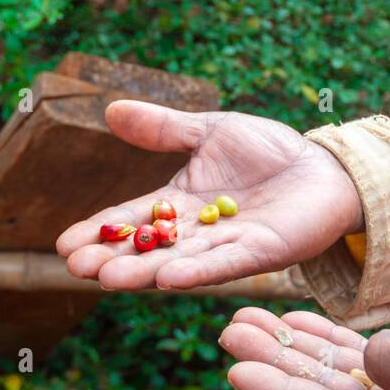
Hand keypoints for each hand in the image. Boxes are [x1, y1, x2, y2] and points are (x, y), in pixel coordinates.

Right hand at [55, 100, 361, 290]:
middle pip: (148, 248)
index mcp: (180, 203)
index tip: (65, 244)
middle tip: (76, 267)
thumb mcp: (209, 131)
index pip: (131, 219)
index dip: (100, 230)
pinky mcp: (262, 252)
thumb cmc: (267, 151)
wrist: (324, 166)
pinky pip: (226, 263)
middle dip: (113, 258)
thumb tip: (111, 110)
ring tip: (108, 278)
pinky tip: (170, 279)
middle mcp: (197, 231)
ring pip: (179, 261)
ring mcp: (228, 244)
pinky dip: (198, 272)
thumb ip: (163, 129)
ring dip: (144, 272)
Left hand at [219, 295, 389, 389]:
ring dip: (294, 347)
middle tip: (229, 332)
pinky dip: (329, 341)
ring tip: (248, 320)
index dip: (279, 389)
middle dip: (274, 361)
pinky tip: (296, 321)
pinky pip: (361, 363)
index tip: (234, 370)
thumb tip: (363, 359)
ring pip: (336, 375)